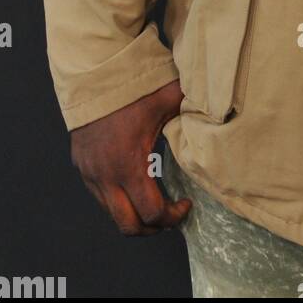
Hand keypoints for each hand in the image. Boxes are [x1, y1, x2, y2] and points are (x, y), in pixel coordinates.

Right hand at [69, 78, 191, 235]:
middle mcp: (106, 176)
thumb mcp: (169, 98)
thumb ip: (194, 110)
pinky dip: (118, 200)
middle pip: (128, 226)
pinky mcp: (82, 166)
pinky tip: (134, 185)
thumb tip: (221, 112)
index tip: (186, 205)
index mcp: (129, 165)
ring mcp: (91, 173)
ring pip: (111, 214)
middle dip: (152, 228)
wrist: (93, 74)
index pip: (151, 213)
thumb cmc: (132, 87)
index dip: (173, 217)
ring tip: (154, 203)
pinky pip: (100, 196)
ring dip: (134, 215)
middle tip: (170, 216)